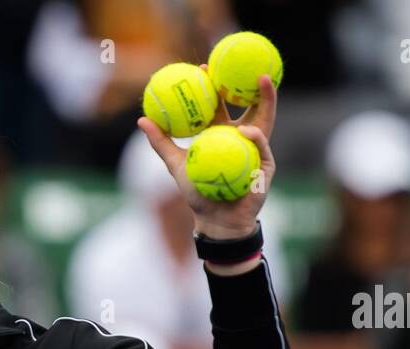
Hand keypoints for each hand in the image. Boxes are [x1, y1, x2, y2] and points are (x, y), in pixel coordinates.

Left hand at [136, 67, 276, 240]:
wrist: (216, 221)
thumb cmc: (197, 193)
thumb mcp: (175, 165)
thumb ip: (161, 143)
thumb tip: (142, 119)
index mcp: (221, 134)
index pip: (219, 104)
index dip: (214, 85)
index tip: (203, 67)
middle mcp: (241, 138)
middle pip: (247, 105)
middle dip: (248, 84)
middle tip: (242, 66)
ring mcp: (256, 150)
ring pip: (264, 119)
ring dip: (267, 99)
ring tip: (263, 82)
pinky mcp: (266, 166)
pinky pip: (262, 148)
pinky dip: (256, 138)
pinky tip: (247, 131)